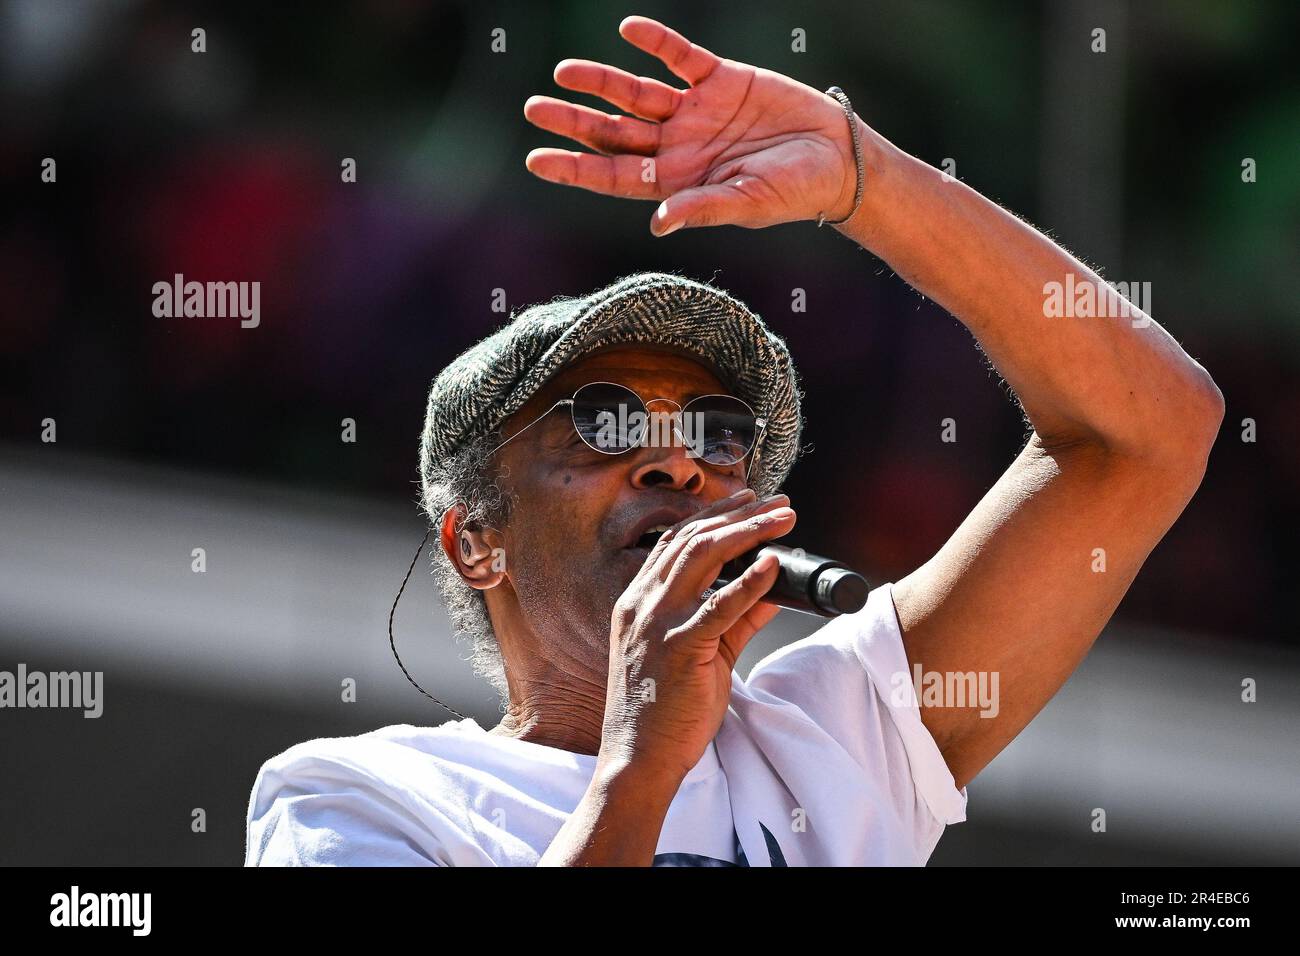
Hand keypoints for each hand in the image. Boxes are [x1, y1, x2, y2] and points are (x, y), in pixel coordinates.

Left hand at [523, 15, 860, 234]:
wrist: (840, 159)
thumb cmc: (796, 192)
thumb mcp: (749, 203)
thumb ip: (703, 208)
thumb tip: (658, 222)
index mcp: (677, 181)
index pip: (615, 174)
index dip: (575, 166)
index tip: (535, 159)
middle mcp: (679, 146)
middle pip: (615, 131)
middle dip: (575, 120)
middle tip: (534, 108)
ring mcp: (697, 111)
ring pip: (638, 93)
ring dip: (603, 81)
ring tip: (565, 71)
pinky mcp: (722, 80)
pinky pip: (680, 57)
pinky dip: (656, 43)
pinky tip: (629, 30)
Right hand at [599, 488, 796, 780]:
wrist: (638, 758)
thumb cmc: (663, 712)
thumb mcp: (700, 655)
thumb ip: (736, 620)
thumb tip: (773, 589)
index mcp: (638, 601)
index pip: (675, 541)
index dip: (714, 516)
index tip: (748, 501)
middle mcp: (643, 603)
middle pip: (693, 538)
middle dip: (740, 514)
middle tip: (778, 503)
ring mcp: (658, 623)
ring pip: (704, 556)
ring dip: (749, 532)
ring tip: (782, 520)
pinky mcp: (680, 647)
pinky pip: (719, 606)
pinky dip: (748, 582)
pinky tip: (772, 565)